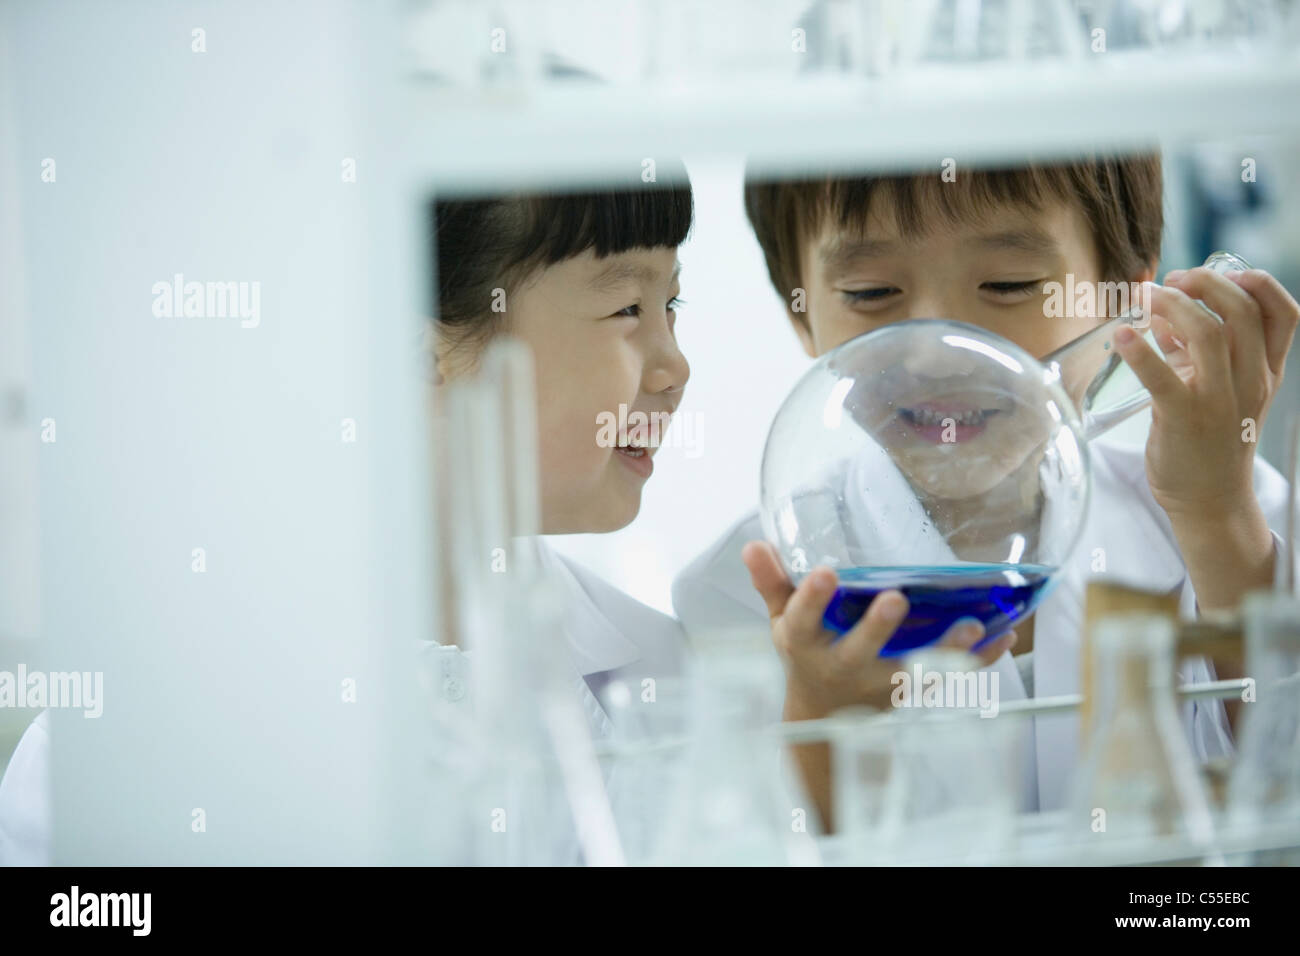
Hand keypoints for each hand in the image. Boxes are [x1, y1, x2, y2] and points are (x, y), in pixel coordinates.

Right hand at [742, 541, 1016, 718]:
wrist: (826, 715)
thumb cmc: (807, 653)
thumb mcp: (782, 620)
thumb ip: (772, 582)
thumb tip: (754, 543)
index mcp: (806, 642)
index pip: (802, 621)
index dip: (811, 599)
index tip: (824, 573)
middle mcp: (843, 665)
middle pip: (858, 650)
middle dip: (876, 627)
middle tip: (894, 600)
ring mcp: (879, 682)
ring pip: (913, 670)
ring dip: (943, 650)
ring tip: (970, 626)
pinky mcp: (910, 691)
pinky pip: (947, 677)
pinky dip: (977, 660)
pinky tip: (1002, 636)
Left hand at [1115, 268, 1297, 523]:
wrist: (1210, 501)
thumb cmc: (1211, 442)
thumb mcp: (1220, 391)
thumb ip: (1195, 353)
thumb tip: (1163, 316)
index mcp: (1265, 372)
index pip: (1282, 314)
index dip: (1256, 282)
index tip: (1222, 270)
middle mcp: (1250, 382)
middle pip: (1241, 313)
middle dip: (1206, 283)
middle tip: (1172, 279)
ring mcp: (1219, 401)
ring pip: (1208, 334)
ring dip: (1173, 305)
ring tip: (1146, 297)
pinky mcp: (1184, 419)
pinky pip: (1162, 377)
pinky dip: (1139, 351)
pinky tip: (1122, 334)